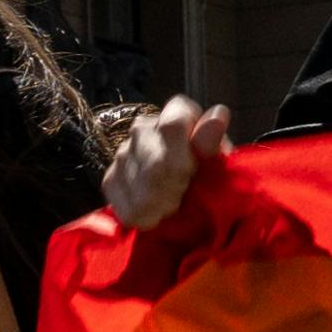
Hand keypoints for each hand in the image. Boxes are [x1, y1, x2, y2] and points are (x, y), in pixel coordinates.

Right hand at [105, 95, 230, 229]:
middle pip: (154, 164)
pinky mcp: (110, 179)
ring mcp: (122, 153)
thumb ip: (213, 142)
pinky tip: (157, 212)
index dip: (184, 159)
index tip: (191, 176)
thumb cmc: (211, 175)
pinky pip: (127, 208)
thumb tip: (218, 114)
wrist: (189, 197)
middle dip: (175, 191)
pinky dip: (146, 218)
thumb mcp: (221, 161)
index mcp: (176, 113)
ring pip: (140, 191)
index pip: (173, 126)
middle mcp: (143, 127)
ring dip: (162, 207)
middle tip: (185, 199)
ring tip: (173, 207)